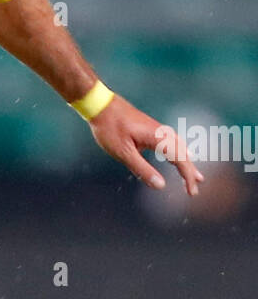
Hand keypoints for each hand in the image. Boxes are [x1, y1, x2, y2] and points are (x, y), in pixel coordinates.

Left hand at [89, 95, 203, 196]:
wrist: (102, 106)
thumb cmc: (110, 129)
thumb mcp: (124, 153)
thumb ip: (143, 169)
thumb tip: (161, 186)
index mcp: (159, 138)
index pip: (181, 160)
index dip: (188, 177)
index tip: (192, 192)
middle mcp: (163, 132)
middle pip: (183, 155)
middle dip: (190, 173)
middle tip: (194, 191)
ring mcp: (159, 129)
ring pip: (180, 148)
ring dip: (187, 164)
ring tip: (196, 176)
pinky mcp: (153, 129)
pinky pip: (173, 143)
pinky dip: (179, 154)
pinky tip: (182, 157)